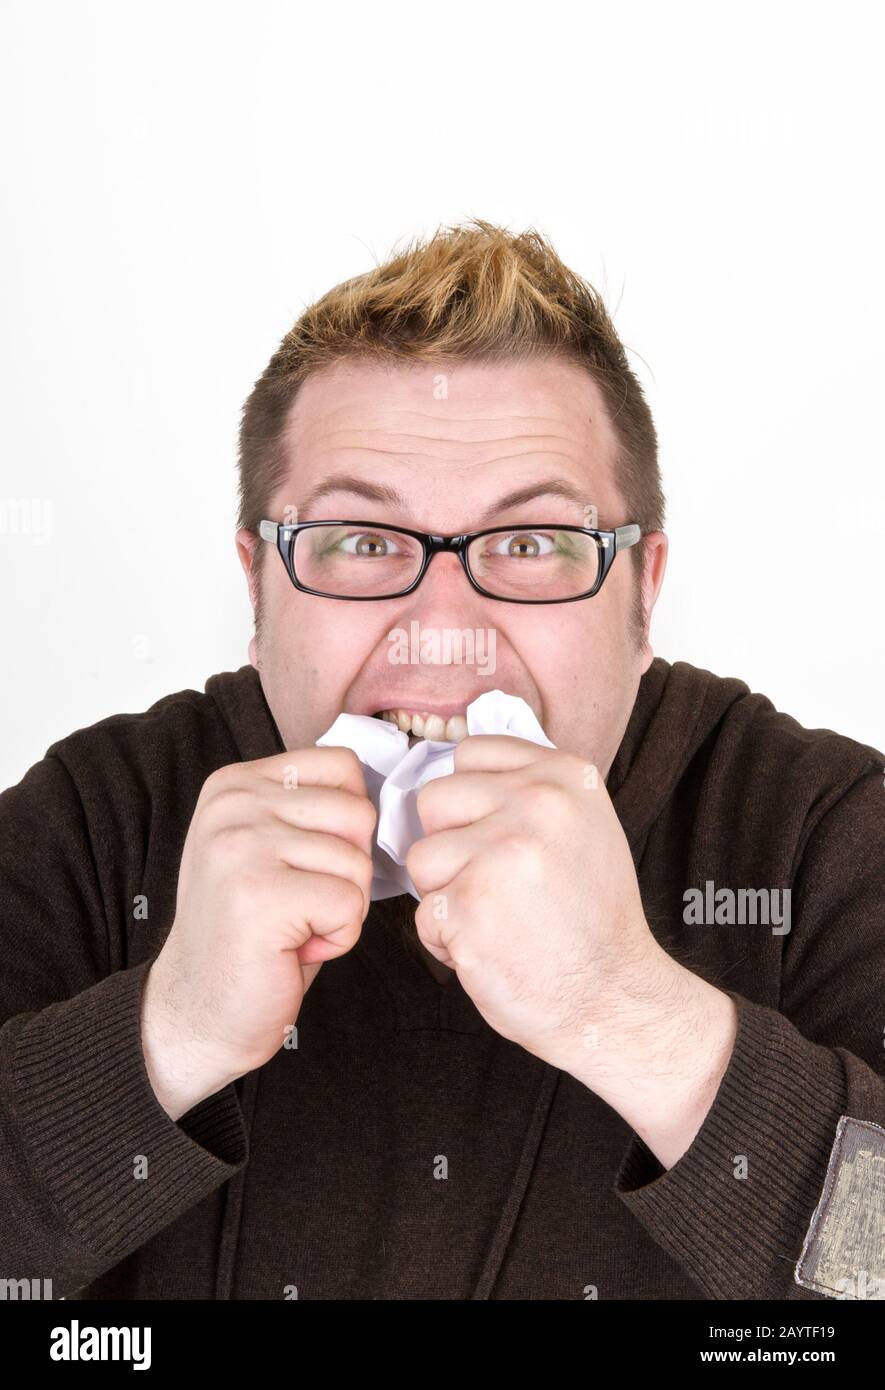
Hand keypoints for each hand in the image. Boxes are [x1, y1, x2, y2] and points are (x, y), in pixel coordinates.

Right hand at [141, 747, 374, 1118]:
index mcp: (236, 784)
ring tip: (292, 927)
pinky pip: (350, 903)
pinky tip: (292, 947)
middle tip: (301, 905)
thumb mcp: (270, 848)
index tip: (308, 865)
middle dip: (349, 871)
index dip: (348, 825)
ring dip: (342, 908)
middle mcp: (233, 805)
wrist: (198, 1011)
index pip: (342, 767)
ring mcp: (242, 846)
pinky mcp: (261, 893)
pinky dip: (338, 936)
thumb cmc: (250, 934)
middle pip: (357, 814)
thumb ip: (309, 810)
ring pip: (358, 862)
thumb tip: (382, 795)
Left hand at [405, 734, 737, 1166]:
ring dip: (444, 894)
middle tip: (496, 885)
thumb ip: (530, 789)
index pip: (470, 752)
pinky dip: (444, 939)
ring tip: (495, 917)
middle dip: (450, 845)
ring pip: (421, 857)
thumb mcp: (584, 826)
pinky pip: (422, 911)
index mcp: (564, 775)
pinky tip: (491, 947)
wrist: (615, 998)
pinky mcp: (469, 903)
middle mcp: (536, 803)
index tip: (496, 835)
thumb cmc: (592, 920)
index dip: (470, 800)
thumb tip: (460, 767)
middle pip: (435, 799)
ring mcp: (501, 851)